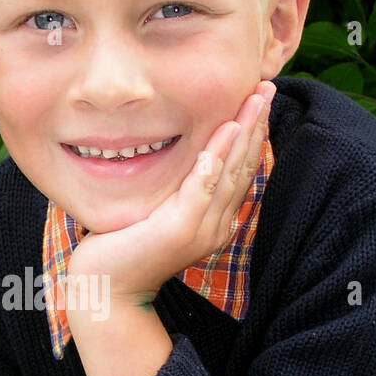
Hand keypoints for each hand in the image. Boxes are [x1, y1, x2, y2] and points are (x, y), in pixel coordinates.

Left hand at [65, 81, 274, 308]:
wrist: (108, 289)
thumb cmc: (124, 248)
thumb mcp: (157, 212)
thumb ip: (174, 190)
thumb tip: (177, 157)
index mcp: (214, 221)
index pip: (241, 171)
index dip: (253, 134)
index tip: (259, 100)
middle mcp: (216, 225)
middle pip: (244, 166)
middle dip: (257, 123)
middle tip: (268, 86)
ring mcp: (201, 228)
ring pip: (232, 171)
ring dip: (246, 130)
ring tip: (257, 97)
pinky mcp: (180, 228)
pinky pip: (204, 184)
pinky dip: (218, 155)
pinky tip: (228, 128)